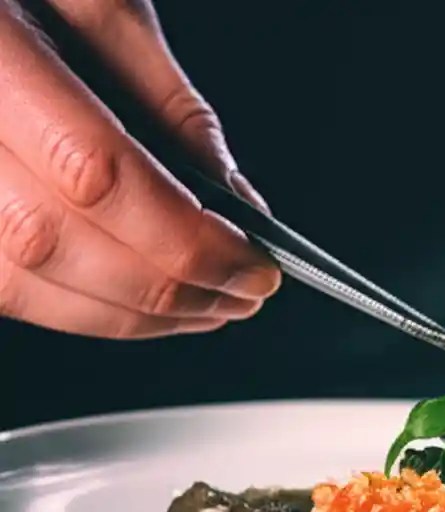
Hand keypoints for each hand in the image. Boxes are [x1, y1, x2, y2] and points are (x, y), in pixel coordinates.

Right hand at [0, 1, 278, 338]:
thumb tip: (232, 199)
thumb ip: (163, 98)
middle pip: (52, 241)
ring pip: (16, 280)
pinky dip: (74, 303)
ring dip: (125, 312)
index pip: (92, 172)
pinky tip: (134, 300)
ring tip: (203, 306)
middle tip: (243, 291)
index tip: (254, 262)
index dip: (184, 237)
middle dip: (166, 286)